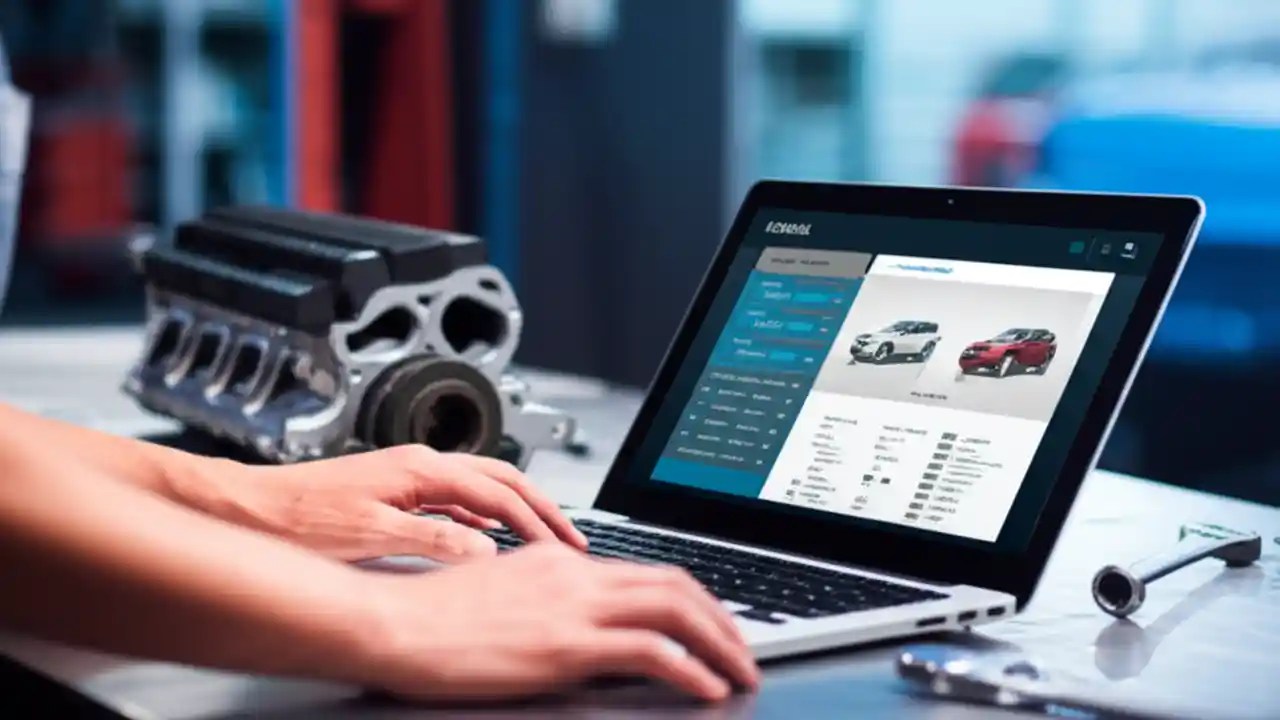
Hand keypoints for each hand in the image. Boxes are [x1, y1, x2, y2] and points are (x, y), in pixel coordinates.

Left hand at [199, 445, 586, 561]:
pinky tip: (488, 537)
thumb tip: (488, 551)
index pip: (499, 493)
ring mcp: (409, 475)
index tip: (562, 546)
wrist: (248, 508)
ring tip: (542, 537)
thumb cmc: (297, 517)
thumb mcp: (372, 535)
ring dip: (516, 511)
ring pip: (482, 487)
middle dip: (541, 507)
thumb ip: (435, 541)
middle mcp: (420, 464)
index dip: (536, 521)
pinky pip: (458, 500)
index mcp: (421, 469)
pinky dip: (486, 517)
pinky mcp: (397, 491)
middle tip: (572, 536)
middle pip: (501, 479)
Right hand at [356, 543, 759, 701]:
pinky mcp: (566, 645)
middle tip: (744, 650)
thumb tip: (577, 630)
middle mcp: (576, 576)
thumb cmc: (429, 617)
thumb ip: (545, 606)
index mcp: (561, 565)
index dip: (692, 598)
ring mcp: (574, 608)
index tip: (713, 624)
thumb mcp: (499, 599)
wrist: (391, 622)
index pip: (648, 571)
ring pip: (676, 609)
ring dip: (721, 643)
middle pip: (675, 583)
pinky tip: (708, 688)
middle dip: (721, 618)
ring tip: (742, 671)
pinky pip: (650, 650)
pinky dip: (691, 668)